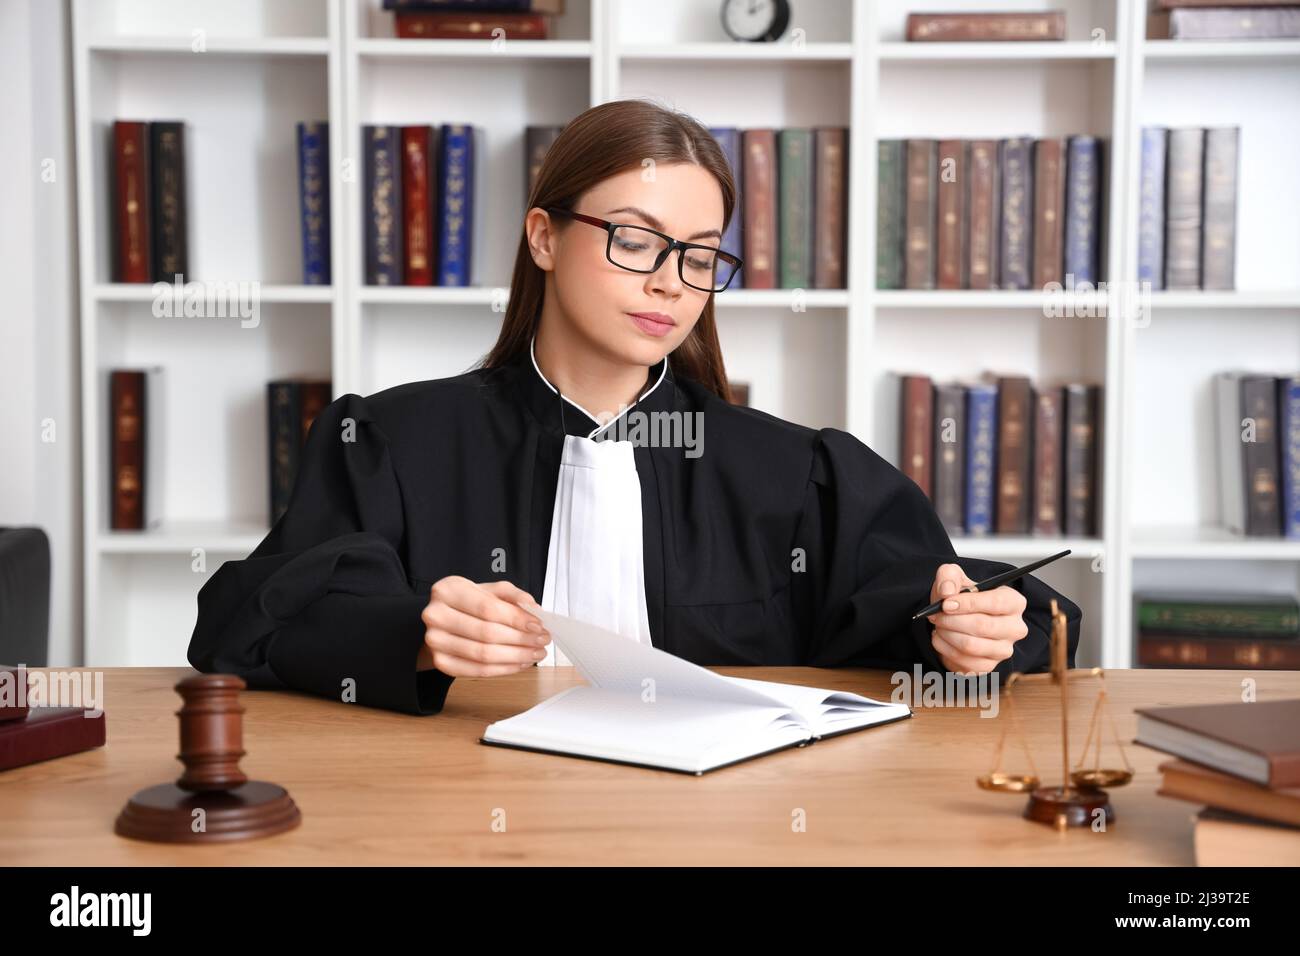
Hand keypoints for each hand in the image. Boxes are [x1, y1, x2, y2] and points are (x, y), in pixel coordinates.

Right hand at [418, 576, 550, 676]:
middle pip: (487, 632)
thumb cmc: (467, 604)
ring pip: (483, 654)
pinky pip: (477, 671)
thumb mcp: (487, 590)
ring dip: (516, 656)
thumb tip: (533, 608)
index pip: (488, 608)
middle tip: (541, 641)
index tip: (538, 625)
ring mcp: (435, 641)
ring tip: (534, 653)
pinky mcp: (440, 662)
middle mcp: (436, 615)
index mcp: (448, 590)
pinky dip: (503, 669)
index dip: (516, 619)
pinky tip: (519, 663)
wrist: (442, 621)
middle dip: (521, 639)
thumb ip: (511, 594)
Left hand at [925, 563, 1027, 674]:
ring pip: (970, 645)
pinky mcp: (988, 666)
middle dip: (952, 620)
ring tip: (938, 625)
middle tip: (936, 615)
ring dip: (947, 634)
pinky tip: (940, 637)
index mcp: (1014, 602)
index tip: (946, 604)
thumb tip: (947, 592)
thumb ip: (948, 576)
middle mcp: (1015, 628)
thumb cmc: (960, 598)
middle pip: (982, 626)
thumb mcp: (953, 577)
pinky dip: (944, 648)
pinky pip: (963, 661)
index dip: (968, 603)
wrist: (956, 618)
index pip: (996, 603)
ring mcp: (1004, 650)